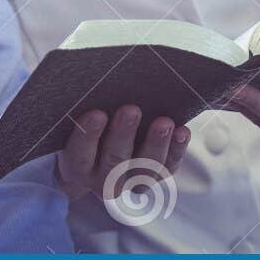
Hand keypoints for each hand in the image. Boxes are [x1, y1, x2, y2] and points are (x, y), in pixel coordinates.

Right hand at [55, 105, 191, 199]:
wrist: (100, 157)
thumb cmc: (88, 130)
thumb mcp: (77, 125)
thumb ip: (86, 112)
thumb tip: (93, 78)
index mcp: (79, 168)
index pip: (80, 155)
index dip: (88, 136)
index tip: (96, 114)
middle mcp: (104, 179)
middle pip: (114, 160)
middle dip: (124, 134)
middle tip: (131, 110)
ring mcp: (131, 181)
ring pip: (145, 168)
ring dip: (155, 144)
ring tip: (164, 122)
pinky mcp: (155, 176)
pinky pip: (168, 166)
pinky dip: (176, 150)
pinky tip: (182, 132)